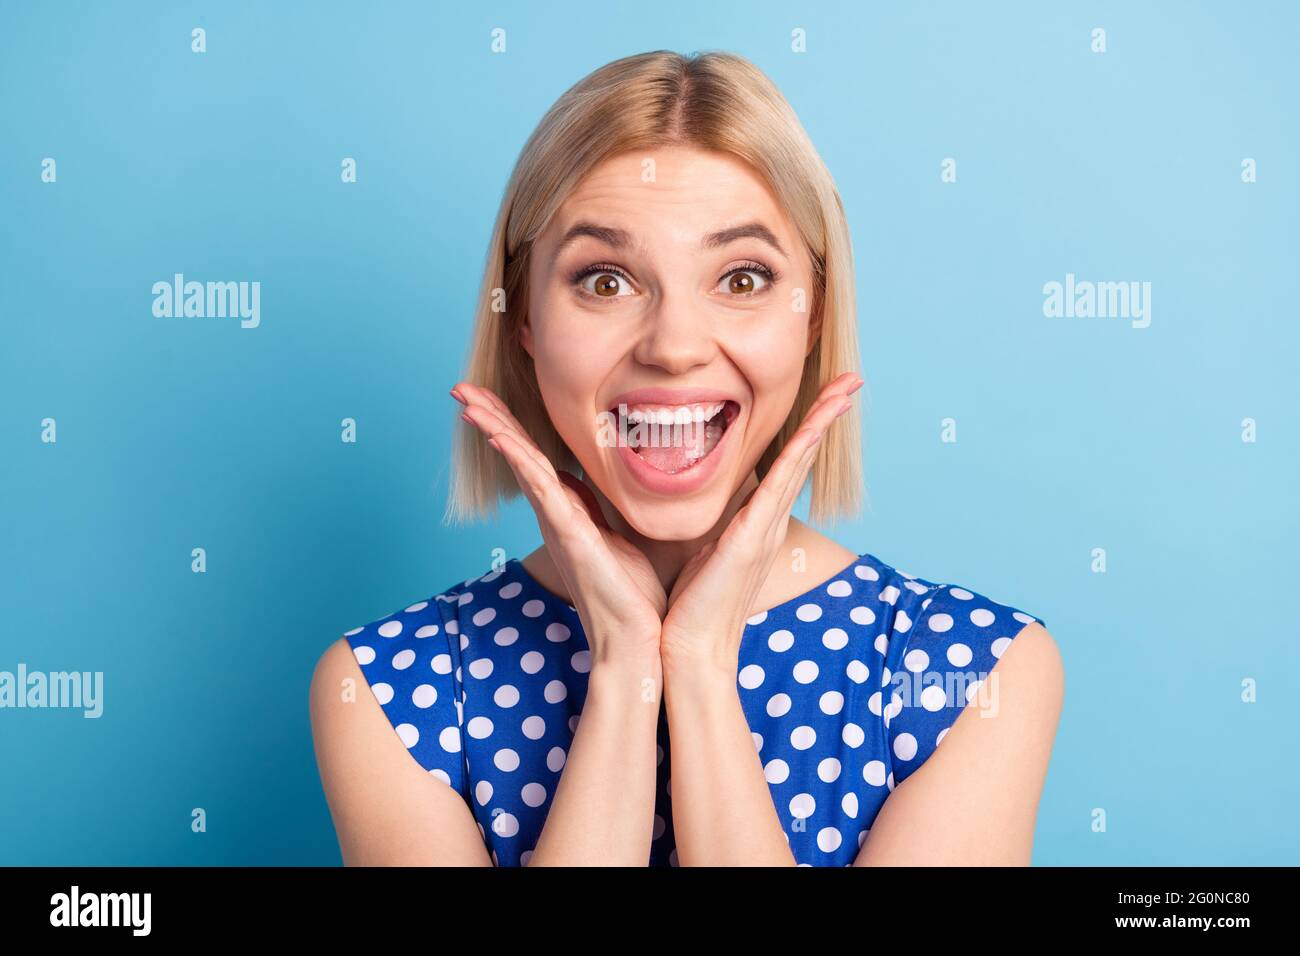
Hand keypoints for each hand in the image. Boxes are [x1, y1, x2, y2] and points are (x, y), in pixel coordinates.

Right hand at [452, 382, 665, 666]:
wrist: (637, 638)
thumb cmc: (634, 596)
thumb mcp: (622, 537)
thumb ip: (606, 509)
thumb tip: (603, 482)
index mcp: (568, 512)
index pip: (535, 459)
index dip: (511, 427)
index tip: (488, 399)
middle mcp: (556, 514)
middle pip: (518, 454)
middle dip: (491, 418)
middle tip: (460, 388)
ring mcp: (558, 523)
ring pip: (522, 464)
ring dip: (495, 429)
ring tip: (467, 401)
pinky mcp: (568, 533)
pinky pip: (540, 488)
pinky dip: (519, 460)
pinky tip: (501, 437)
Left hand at [658, 372, 863, 675]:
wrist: (689, 650)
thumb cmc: (688, 606)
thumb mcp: (700, 551)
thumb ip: (709, 525)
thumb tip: (696, 499)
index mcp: (756, 524)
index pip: (786, 466)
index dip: (805, 429)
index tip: (821, 396)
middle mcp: (769, 522)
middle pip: (804, 457)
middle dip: (827, 415)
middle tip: (851, 379)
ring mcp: (766, 529)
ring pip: (800, 462)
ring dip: (824, 421)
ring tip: (846, 386)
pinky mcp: (753, 537)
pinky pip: (782, 483)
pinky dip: (801, 450)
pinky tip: (816, 424)